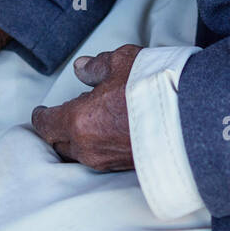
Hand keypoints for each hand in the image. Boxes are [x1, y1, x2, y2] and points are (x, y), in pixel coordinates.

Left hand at [31, 44, 141, 170]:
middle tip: (59, 117)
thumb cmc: (151, 86)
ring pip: (79, 153)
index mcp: (78, 120)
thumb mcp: (121, 63)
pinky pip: (99, 158)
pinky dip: (96, 145)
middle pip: (59, 143)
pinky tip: (108, 131)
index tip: (39, 112)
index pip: (46, 124)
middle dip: (56, 130)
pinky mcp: (124, 167)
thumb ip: (96, 66)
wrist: (190, 119)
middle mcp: (88, 147)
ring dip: (77, 139)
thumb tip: (80, 68)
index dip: (40, 116)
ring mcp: (106, 161)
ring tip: (86, 122)